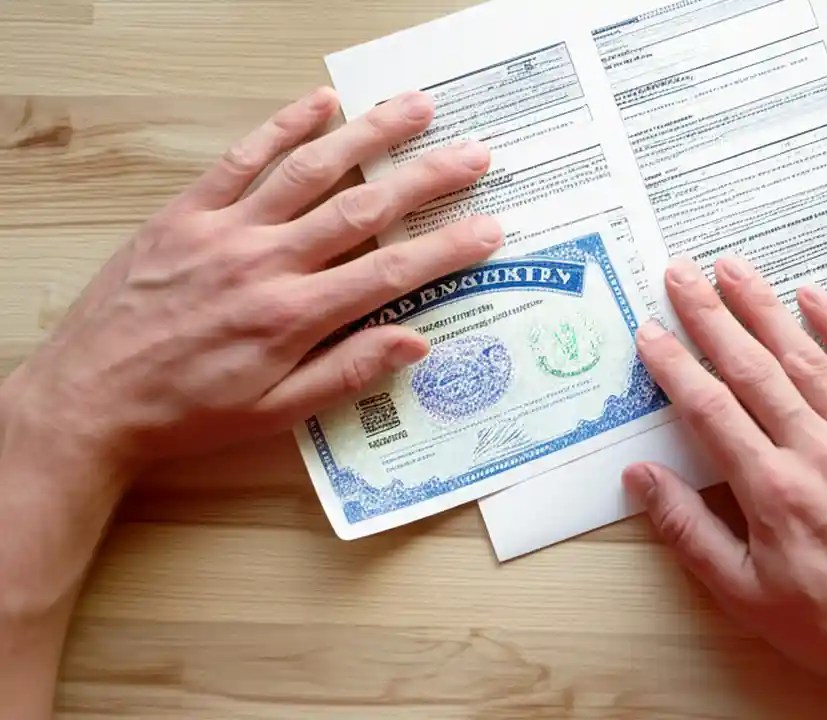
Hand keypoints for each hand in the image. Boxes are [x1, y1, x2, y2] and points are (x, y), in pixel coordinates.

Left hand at [0, 87, 501, 473]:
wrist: (89, 399)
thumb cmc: (185, 413)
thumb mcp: (273, 414)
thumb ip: (346, 373)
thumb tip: (414, 342)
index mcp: (292, 318)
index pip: (390, 274)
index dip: (446, 249)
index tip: (488, 229)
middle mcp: (265, 263)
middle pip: (364, 210)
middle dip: (426, 180)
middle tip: (474, 155)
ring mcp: (224, 231)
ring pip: (310, 171)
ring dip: (367, 137)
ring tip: (414, 110)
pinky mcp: (185, 214)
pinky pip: (241, 161)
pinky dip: (282, 129)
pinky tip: (319, 105)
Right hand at [624, 257, 826, 718]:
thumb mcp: (743, 594)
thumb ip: (688, 531)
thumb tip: (642, 478)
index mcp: (772, 491)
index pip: (710, 409)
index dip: (674, 366)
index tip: (651, 334)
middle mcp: (817, 453)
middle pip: (752, 368)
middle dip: (710, 316)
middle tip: (680, 275)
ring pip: (805, 359)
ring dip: (765, 308)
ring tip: (733, 269)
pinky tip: (815, 299)